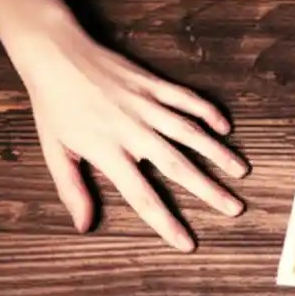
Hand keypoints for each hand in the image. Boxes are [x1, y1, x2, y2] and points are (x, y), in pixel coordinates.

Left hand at [9, 24, 247, 250]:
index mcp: (107, 150)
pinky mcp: (152, 83)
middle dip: (208, 189)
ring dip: (217, 152)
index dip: (166, 222)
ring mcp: (145, 104)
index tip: (188, 242)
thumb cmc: (53, 105)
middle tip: (235, 208)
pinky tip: (225, 127)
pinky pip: (186, 98)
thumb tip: (85, 227)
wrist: (54, 53)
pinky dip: (207, 111)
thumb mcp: (54, 151)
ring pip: (189, 132)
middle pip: (176, 166)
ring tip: (241, 172)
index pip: (141, 195)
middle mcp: (131, 129)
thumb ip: (72, 190)